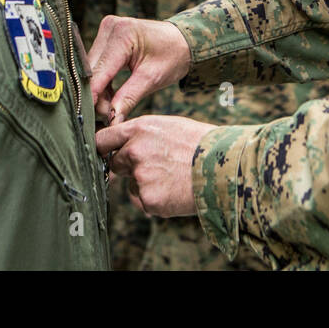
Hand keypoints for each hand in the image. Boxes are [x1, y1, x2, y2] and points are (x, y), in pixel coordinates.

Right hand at [89, 16, 191, 123]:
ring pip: (91, 68)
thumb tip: (111, 119)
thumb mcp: (152, 79)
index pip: (99, 71)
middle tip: (109, 115)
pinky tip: (111, 94)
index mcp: (123, 34)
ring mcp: (107, 30)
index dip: (93, 96)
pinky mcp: (106, 36)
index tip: (91, 118)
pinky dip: (102, 81)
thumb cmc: (173, 56)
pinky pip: (97, 64)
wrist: (182, 40)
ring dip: (98, 90)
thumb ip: (128, 98)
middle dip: (97, 95)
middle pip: (92, 70)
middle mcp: (110, 28)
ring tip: (113, 107)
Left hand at [95, 115, 213, 217]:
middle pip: (115, 163)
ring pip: (132, 184)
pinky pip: (144, 202)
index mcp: (140, 129)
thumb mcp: (169, 126)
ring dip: (145, 184)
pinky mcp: (148, 199)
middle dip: (130, 167)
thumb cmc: (201, 143)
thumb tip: (124, 145)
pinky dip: (156, 200)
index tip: (105, 153)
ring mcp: (141, 176)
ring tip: (174, 177)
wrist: (225, 167)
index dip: (104, 147)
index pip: (103, 139)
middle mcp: (135, 151)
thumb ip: (143, 135)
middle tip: (157, 166)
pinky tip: (176, 190)